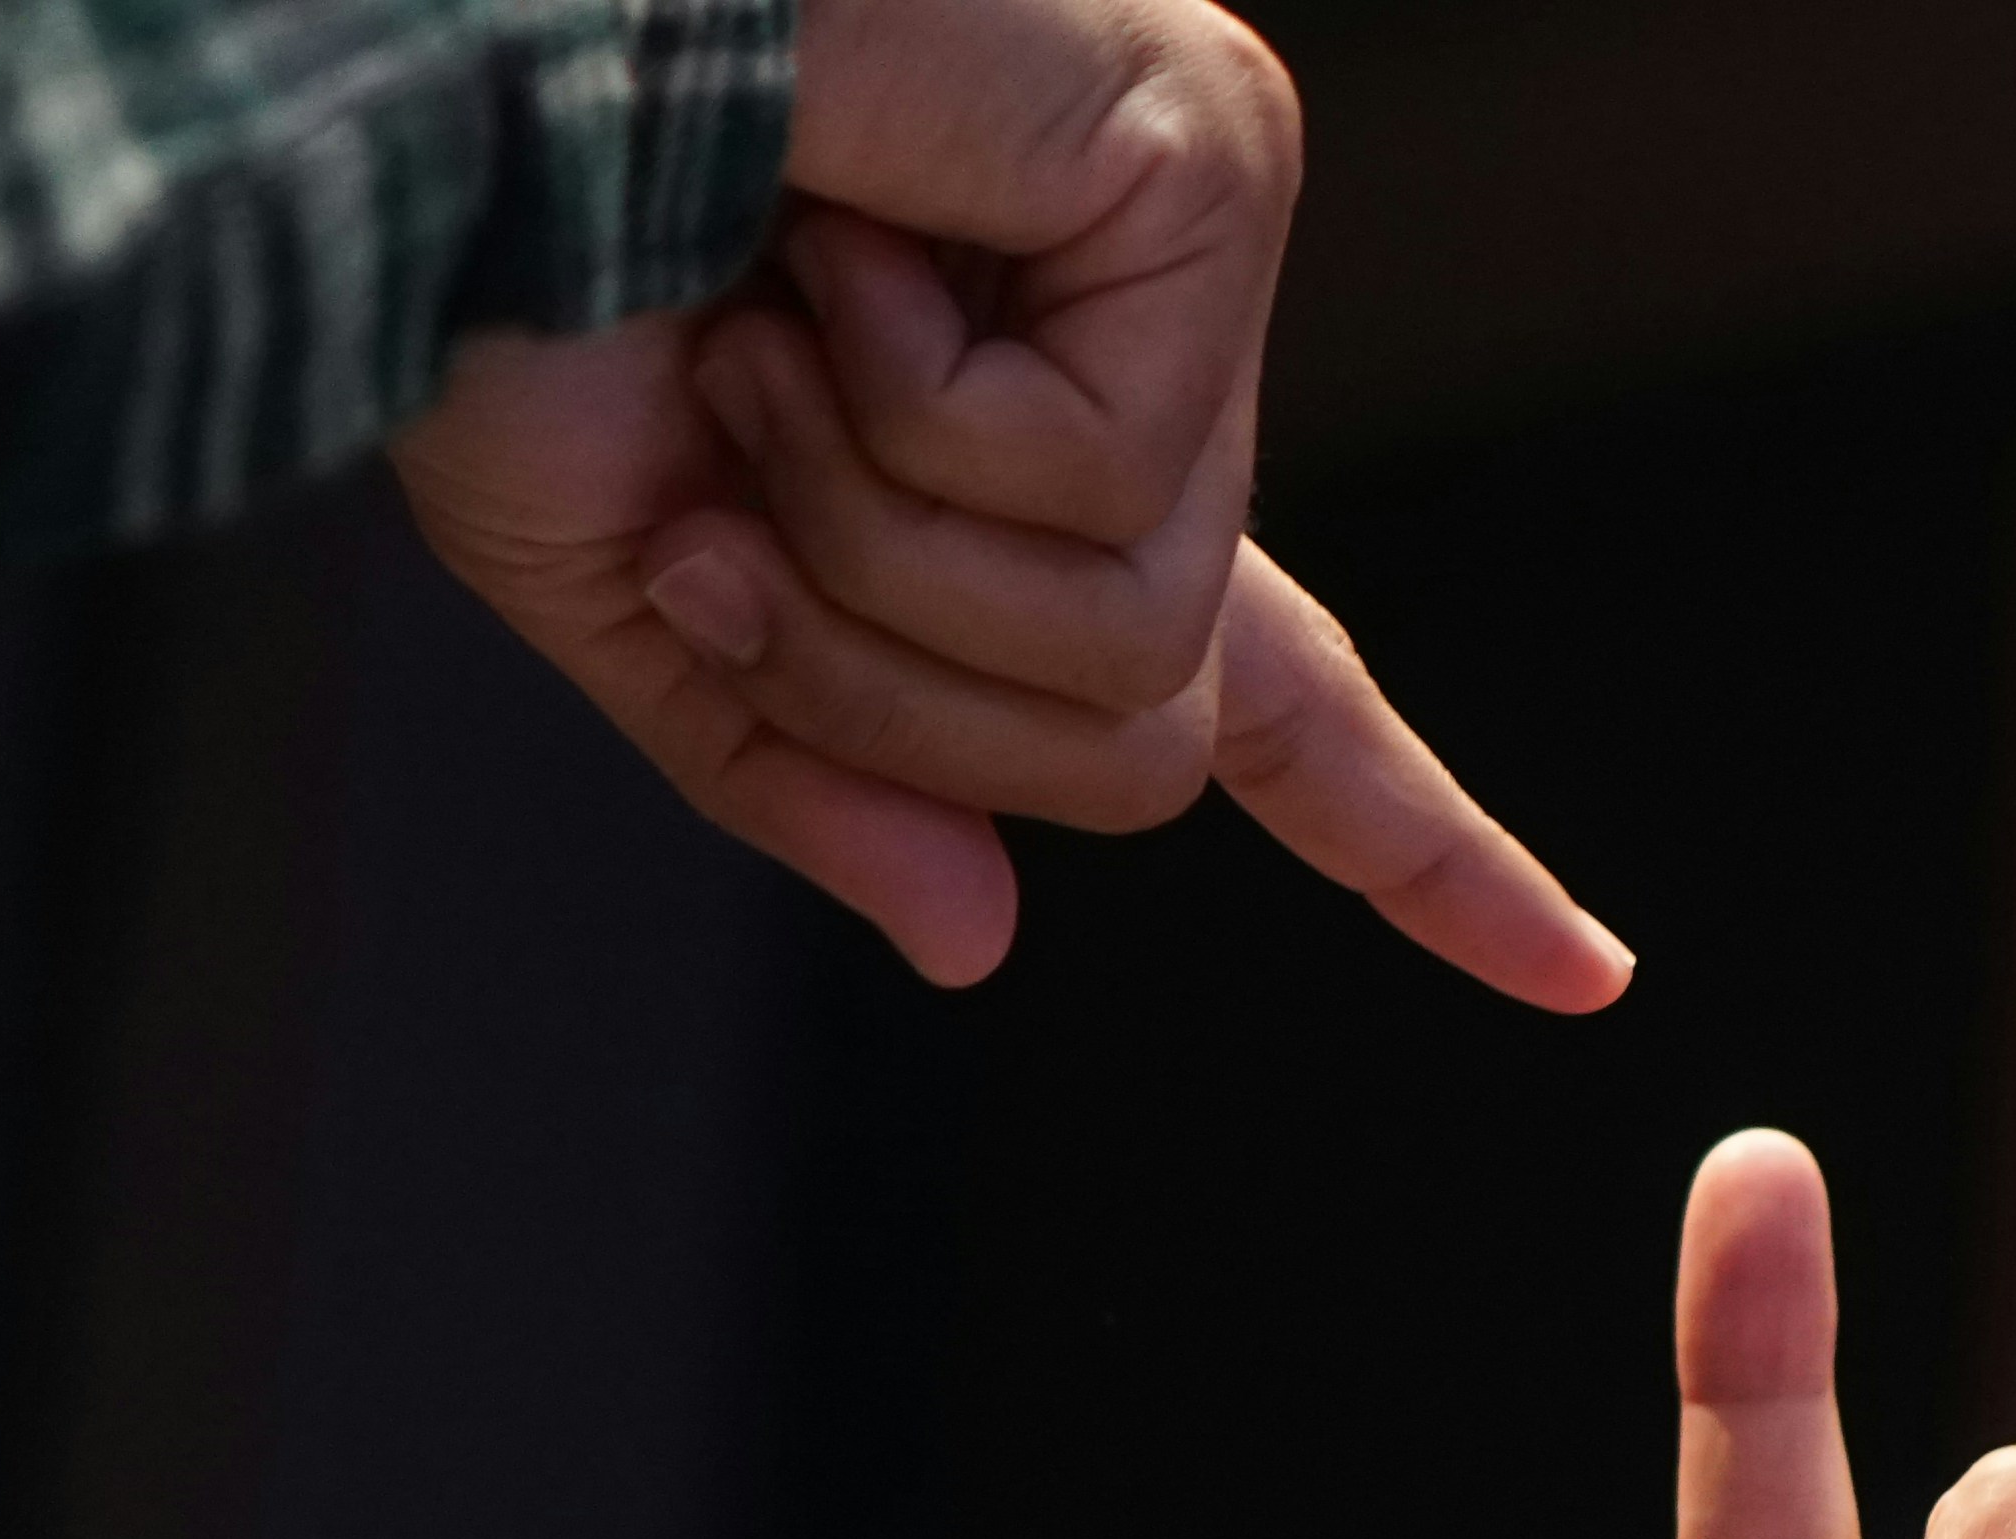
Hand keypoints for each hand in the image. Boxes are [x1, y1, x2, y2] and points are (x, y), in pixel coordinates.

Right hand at [389, 2, 1632, 1001]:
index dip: (1421, 844)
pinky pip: (1103, 476)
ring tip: (757, 332)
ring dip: (873, 544)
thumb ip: (811, 766)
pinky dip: (906, 412)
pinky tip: (833, 233)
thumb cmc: (489, 265)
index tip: (1583, 972)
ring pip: (1131, 637)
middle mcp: (1154, 341)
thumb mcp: (625, 582)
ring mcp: (1198, 241)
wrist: (431, 77)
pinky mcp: (1206, 161)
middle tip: (724, 468)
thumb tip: (982, 935)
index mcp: (1034, 449)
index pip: (1273, 700)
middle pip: (1141, 733)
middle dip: (889, 676)